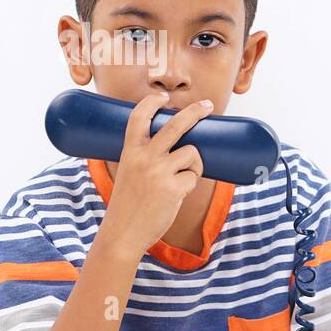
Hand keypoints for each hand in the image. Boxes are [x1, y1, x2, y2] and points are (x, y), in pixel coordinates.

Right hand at [98, 91, 213, 257]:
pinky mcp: (174, 188)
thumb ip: (146, 158)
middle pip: (176, 125)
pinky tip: (175, 196)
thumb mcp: (128, 173)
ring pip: (192, 152)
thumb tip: (180, 146)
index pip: (139, 117)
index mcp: (130, 151)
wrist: (123, 233)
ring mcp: (159, 172)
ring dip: (193, 164)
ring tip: (179, 179)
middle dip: (195, 111)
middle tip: (208, 106)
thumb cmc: (127, 205)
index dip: (152, 103)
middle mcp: (144, 157)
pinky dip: (189, 184)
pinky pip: (193, 177)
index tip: (164, 97)